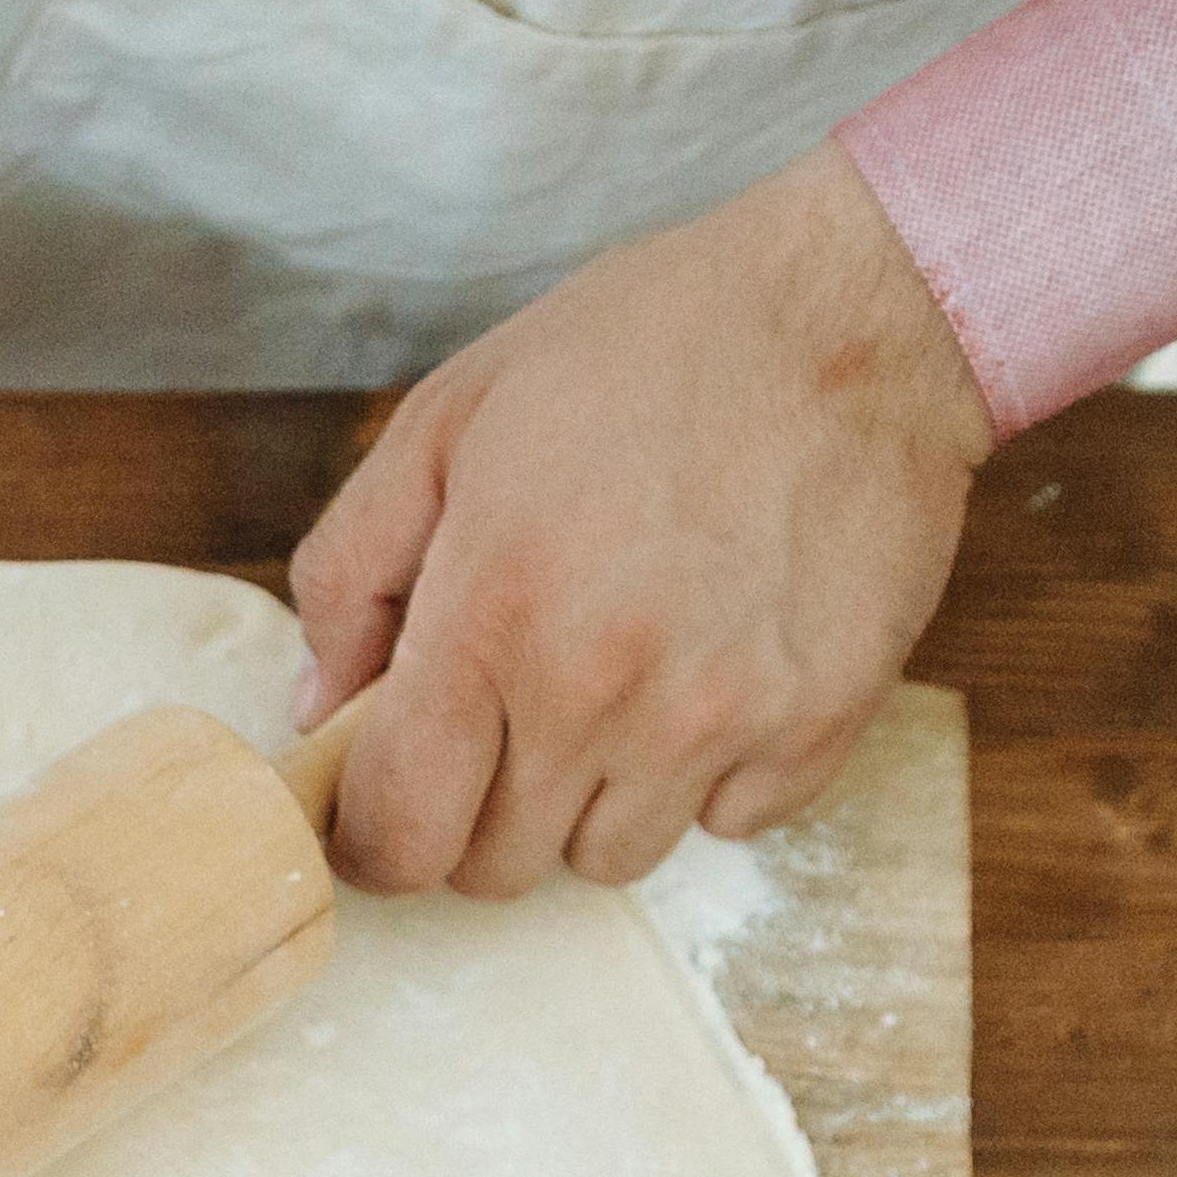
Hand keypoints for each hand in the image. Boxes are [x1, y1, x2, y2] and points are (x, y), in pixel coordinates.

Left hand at [293, 143, 994, 897]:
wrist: (858, 308)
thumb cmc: (648, 347)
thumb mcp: (450, 418)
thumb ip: (351, 570)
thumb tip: (318, 703)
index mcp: (494, 613)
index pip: (398, 830)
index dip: (372, 839)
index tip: (380, 807)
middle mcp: (602, 688)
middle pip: (497, 868)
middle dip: (478, 811)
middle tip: (505, 716)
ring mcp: (720, 717)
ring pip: (609, 860)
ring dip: (591, 800)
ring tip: (615, 681)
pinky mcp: (819, 723)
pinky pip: (729, 823)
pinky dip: (707, 776)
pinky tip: (711, 672)